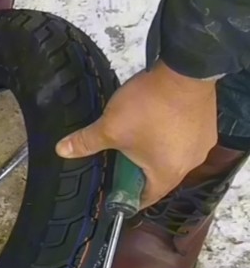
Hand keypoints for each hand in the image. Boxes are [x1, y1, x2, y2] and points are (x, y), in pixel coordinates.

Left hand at [55, 60, 217, 207]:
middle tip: (117, 161)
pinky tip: (153, 125)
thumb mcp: (110, 127)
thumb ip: (86, 142)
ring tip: (133, 140)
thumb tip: (61, 151)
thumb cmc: (148, 107)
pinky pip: (183, 139)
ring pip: (171, 157)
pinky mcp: (207, 125)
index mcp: (167, 174)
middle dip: (136, 172)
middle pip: (159, 177)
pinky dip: (167, 138)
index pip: (146, 197)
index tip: (112, 192)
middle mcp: (190, 164)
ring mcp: (202, 143)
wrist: (185, 69)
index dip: (126, 197)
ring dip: (152, 153)